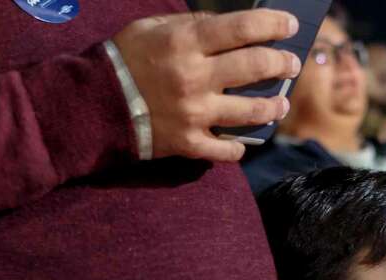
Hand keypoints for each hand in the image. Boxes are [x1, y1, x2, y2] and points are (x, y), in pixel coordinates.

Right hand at [113, 10, 302, 161]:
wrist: (94, 106)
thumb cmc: (125, 60)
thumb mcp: (152, 28)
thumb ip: (191, 25)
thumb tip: (231, 27)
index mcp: (186, 43)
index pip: (243, 27)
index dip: (273, 24)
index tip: (291, 26)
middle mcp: (195, 78)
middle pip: (255, 66)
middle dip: (282, 63)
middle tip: (291, 64)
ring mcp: (194, 114)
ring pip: (250, 111)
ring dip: (272, 107)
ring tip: (280, 104)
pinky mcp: (188, 144)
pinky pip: (225, 150)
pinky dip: (237, 148)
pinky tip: (242, 142)